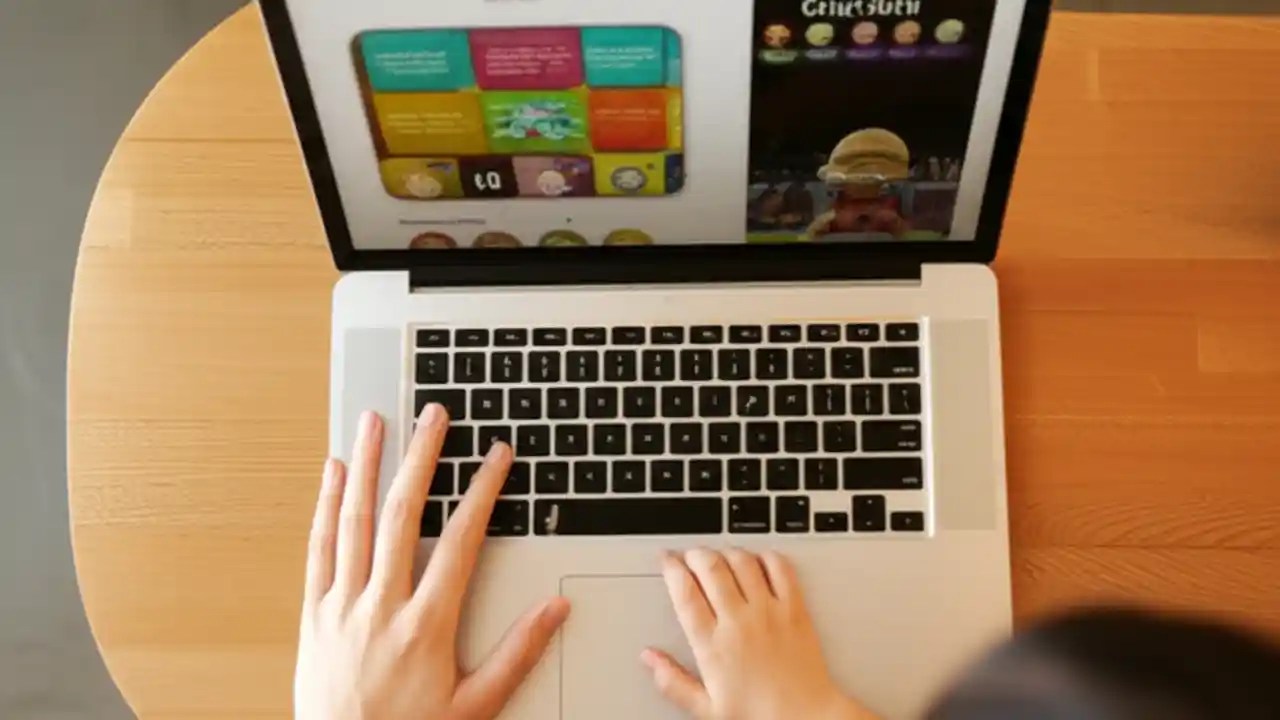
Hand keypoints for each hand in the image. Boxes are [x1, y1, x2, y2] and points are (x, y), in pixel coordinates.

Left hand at [295, 406, 569, 719]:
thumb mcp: (475, 707)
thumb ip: (517, 654)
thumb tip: (555, 610)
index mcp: (425, 626)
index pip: (460, 541)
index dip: (482, 491)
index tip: (497, 457)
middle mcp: (380, 606)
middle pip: (401, 514)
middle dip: (421, 458)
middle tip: (434, 415)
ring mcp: (341, 606)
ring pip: (353, 521)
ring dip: (365, 466)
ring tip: (374, 423)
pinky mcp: (312, 614)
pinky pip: (318, 548)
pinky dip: (324, 506)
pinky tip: (332, 473)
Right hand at [643, 549, 877, 719]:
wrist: (806, 717)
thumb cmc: (760, 715)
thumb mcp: (706, 708)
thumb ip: (673, 681)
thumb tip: (649, 658)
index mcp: (713, 645)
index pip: (684, 593)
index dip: (671, 569)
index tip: (666, 560)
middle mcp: (738, 622)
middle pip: (710, 567)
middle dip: (694, 553)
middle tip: (689, 555)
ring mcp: (768, 611)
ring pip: (741, 561)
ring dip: (726, 551)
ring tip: (719, 556)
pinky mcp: (794, 608)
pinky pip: (779, 568)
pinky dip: (765, 556)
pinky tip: (757, 560)